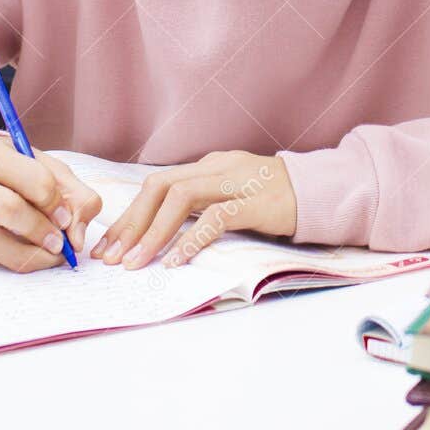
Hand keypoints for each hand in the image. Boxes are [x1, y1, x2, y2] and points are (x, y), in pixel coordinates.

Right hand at [0, 138, 102, 272]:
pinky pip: (0, 261)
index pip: (33, 180)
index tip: (66, 217)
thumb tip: (78, 238)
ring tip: (53, 251)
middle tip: (62, 242)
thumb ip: (73, 193)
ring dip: (39, 255)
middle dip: (45, 231)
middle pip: (11, 211)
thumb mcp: (42, 166)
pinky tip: (31, 248)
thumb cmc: (10, 169)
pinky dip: (24, 259)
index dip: (56, 203)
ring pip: (4, 248)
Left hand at [90, 150, 296, 270]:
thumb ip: (202, 204)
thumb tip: (159, 231)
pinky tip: (175, 261)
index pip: (156, 185)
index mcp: (207, 166)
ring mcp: (236, 182)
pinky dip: (191, 239)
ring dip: (153, 232)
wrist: (320, 191)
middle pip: (160, 186)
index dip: (129, 215)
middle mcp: (216, 168)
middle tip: (112, 257)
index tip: (109, 246)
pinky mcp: (256, 202)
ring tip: (135, 263)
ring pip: (181, 197)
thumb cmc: (273, 199)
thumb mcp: (231, 194)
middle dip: (132, 223)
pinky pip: (217, 218)